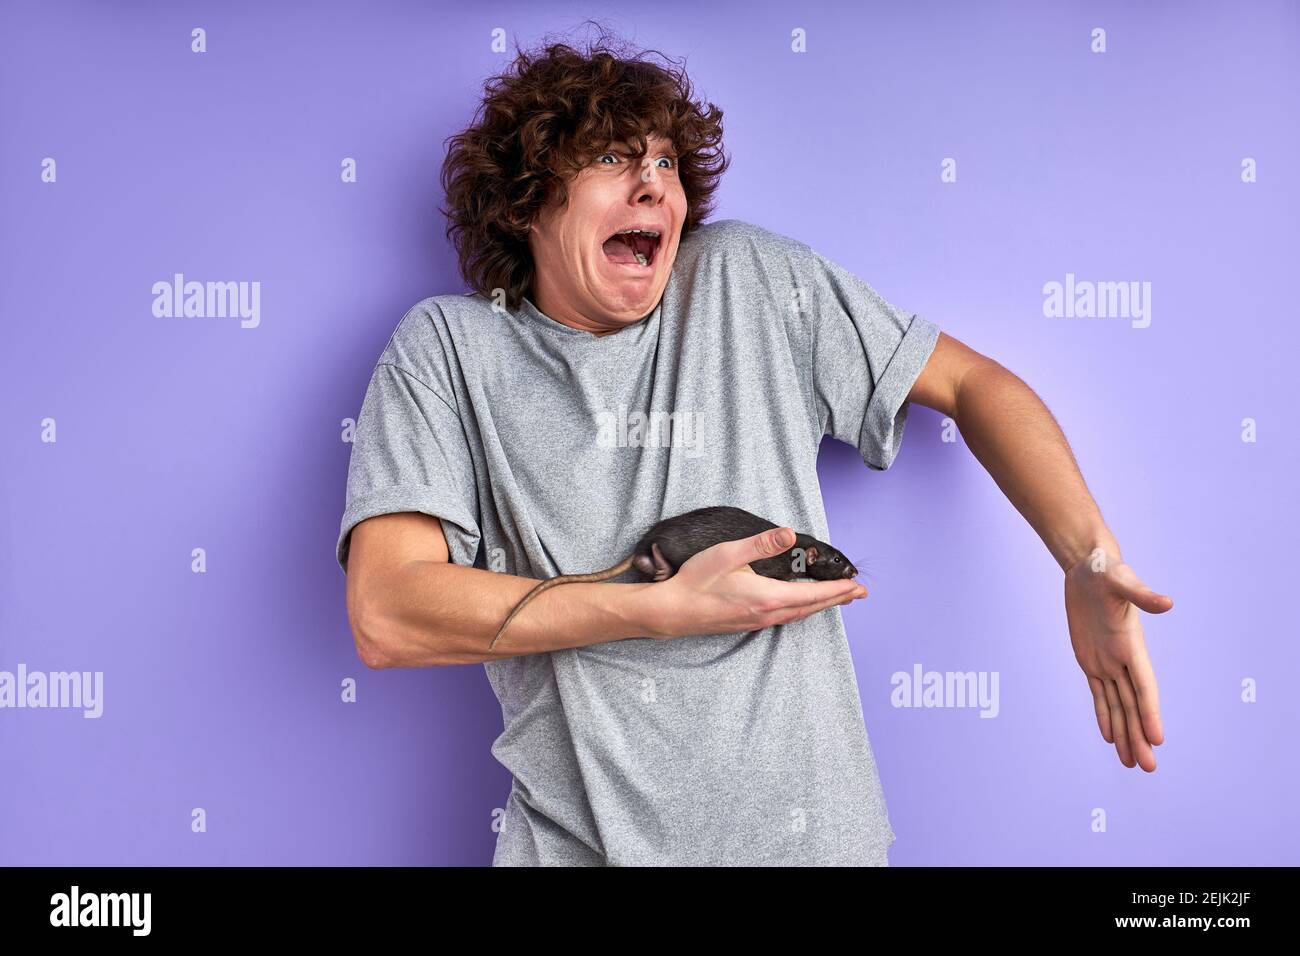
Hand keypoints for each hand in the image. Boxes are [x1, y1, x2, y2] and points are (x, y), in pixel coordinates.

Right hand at [643, 527, 867, 638]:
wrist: (673, 611)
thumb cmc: (697, 581)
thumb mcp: (728, 554)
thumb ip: (761, 543)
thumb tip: (789, 534)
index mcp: (768, 597)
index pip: (813, 595)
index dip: (838, 590)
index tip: (858, 587)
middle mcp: (768, 614)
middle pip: (811, 608)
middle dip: (837, 599)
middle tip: (859, 593)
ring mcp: (758, 621)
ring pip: (799, 614)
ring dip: (821, 605)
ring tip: (837, 599)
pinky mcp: (748, 623)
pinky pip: (786, 617)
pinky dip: (803, 610)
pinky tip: (800, 606)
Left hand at [1064, 547, 1173, 770]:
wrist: (1088, 566)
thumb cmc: (1105, 569)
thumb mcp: (1119, 578)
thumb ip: (1141, 594)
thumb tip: (1167, 603)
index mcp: (1133, 645)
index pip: (1144, 686)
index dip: (1150, 712)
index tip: (1157, 739)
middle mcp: (1123, 659)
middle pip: (1134, 705)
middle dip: (1140, 736)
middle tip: (1149, 768)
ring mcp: (1107, 661)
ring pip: (1118, 706)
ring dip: (1125, 734)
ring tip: (1132, 763)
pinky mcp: (1090, 659)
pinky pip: (1099, 693)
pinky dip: (1105, 715)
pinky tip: (1109, 737)